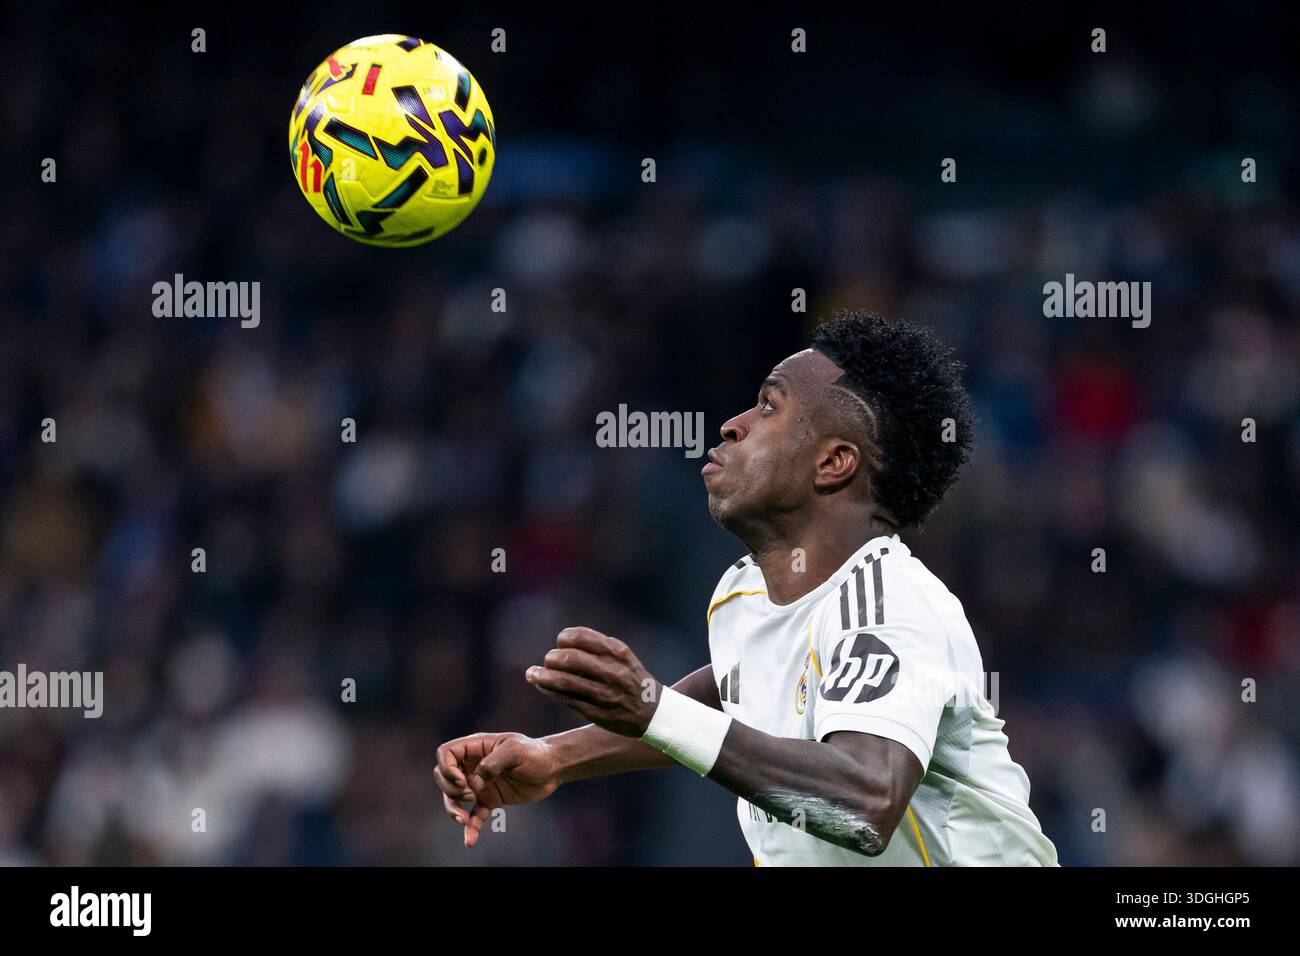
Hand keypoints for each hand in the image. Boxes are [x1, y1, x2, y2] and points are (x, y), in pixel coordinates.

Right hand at [434, 732, 561, 846]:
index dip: (447, 767)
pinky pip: (474, 815)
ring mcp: (480, 784)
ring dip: (452, 809)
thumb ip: (493, 763)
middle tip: (470, 794)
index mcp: (476, 748)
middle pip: (443, 776)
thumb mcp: (515, 751)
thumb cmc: (534, 753)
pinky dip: (470, 828)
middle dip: (449, 788)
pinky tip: (469, 841)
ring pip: (453, 797)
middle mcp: (473, 765)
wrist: (552, 769)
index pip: (446, 753)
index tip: (462, 780)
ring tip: (463, 820)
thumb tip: (476, 780)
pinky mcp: (490, 800)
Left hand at [526, 626, 661, 737]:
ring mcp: (604, 693)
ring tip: (532, 674)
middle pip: (571, 659)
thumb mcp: (624, 657)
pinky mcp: (596, 712)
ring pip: (565, 681)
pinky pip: (566, 699)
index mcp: (618, 653)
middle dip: (552, 658)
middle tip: (548, 660)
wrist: (654, 713)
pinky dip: (549, 691)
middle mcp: (612, 672)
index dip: (565, 637)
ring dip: (543, 676)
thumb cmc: (633, 680)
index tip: (560, 642)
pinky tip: (541, 686)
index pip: (582, 637)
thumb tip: (565, 639)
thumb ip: (599, 647)